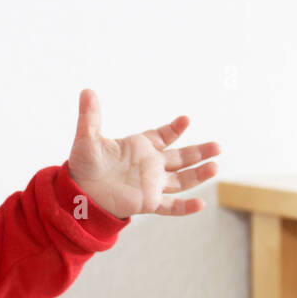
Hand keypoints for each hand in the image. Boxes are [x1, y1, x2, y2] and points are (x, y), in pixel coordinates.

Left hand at [67, 89, 220, 217]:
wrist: (78, 193)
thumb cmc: (83, 165)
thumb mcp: (87, 139)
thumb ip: (90, 116)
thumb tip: (86, 91)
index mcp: (140, 147)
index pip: (164, 135)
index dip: (175, 129)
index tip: (185, 120)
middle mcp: (150, 165)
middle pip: (181, 158)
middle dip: (199, 152)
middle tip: (218, 146)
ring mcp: (152, 185)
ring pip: (182, 180)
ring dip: (199, 174)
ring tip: (216, 166)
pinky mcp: (148, 202)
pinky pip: (170, 206)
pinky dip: (185, 207)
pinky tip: (201, 203)